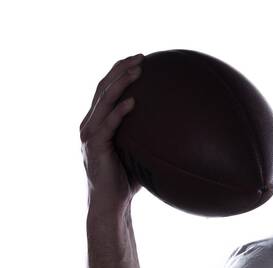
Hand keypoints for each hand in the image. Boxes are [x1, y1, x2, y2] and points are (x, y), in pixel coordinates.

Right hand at [80, 54, 143, 214]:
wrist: (111, 205)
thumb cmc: (128, 182)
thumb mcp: (141, 155)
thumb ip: (151, 139)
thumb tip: (182, 133)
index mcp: (98, 123)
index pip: (106, 91)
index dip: (119, 73)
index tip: (138, 60)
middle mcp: (89, 124)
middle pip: (103, 88)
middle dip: (120, 69)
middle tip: (141, 57)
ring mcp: (90, 135)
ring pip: (103, 100)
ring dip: (119, 83)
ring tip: (136, 70)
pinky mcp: (94, 147)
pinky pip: (107, 125)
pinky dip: (119, 112)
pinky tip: (133, 103)